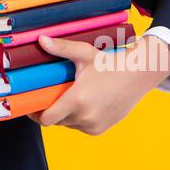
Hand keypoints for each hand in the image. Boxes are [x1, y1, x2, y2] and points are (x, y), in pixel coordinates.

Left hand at [28, 34, 169, 134]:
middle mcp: (85, 117)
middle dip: (52, 110)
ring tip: (69, 97)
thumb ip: (61, 48)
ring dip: (65, 115)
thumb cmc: (109, 63)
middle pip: (57, 121)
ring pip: (69, 124)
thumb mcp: (84, 53)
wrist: (137, 75)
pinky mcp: (101, 129)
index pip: (47, 119)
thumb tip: (41, 40)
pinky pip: (81, 127)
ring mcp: (94, 125)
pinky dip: (78, 119)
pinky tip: (83, 103)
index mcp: (77, 101)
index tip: (32, 105)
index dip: (36, 114)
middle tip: (52, 95)